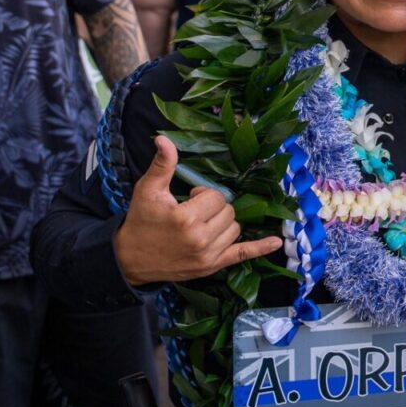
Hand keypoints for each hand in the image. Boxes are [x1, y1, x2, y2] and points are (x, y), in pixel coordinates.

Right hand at [112, 136, 282, 283]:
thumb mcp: (147, 190)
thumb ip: (162, 165)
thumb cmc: (141, 221)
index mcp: (186, 218)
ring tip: (202, 224)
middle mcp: (201, 239)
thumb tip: (164, 139)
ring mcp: (208, 256)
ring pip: (235, 228)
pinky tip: (277, 243)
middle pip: (228, 211)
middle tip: (194, 211)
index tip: (189, 199)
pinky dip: (261, 248)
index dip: (203, 194)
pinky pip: (242, 255)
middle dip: (214, 207)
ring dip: (224, 222)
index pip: (216, 196)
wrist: (129, 258)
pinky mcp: (212, 267)